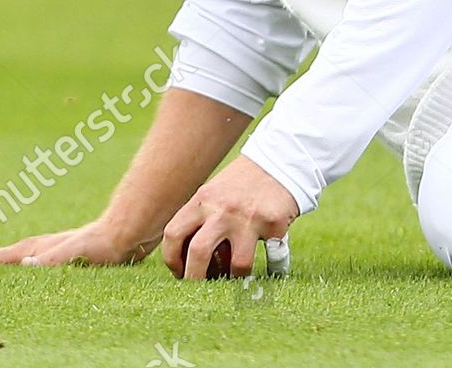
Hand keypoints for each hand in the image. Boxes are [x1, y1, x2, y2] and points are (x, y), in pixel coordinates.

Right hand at [0, 218, 157, 268]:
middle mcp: (32, 253)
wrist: (128, 232)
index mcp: (31, 251)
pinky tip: (11, 294)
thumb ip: (54, 259)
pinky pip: (23, 276)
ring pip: (5, 270)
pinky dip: (8, 283)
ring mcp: (43, 257)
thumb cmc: (104, 244)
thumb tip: (27, 266)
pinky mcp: (57, 263)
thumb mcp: (77, 253)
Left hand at [163, 156, 297, 278]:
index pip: (173, 234)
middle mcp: (223, 210)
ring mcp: (250, 218)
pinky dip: (274, 269)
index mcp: (202, 201)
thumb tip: (185, 262)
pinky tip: (272, 270)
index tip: (180, 272)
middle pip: (199, 254)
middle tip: (201, 289)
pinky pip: (273, 260)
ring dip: (237, 278)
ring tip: (238, 277)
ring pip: (238, 265)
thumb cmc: (240, 184)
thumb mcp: (212, 194)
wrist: (279, 162)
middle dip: (196, 279)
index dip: (172, 259)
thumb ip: (198, 220)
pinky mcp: (275, 224)